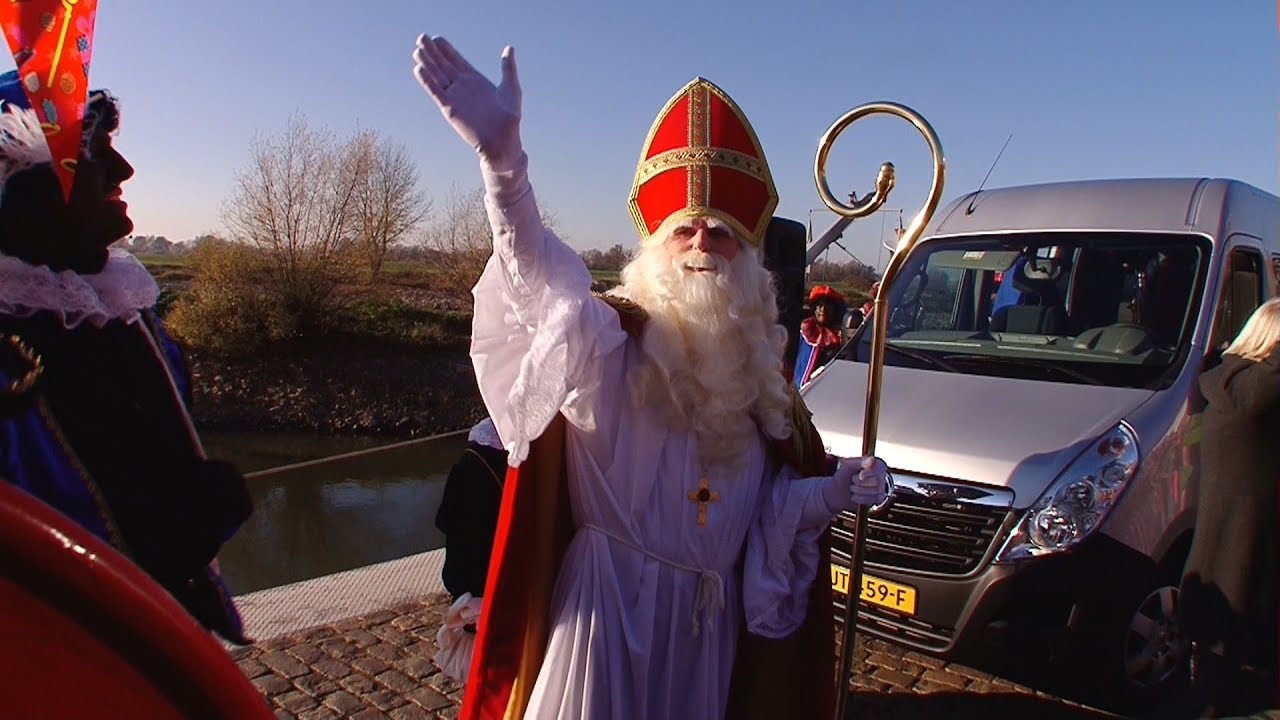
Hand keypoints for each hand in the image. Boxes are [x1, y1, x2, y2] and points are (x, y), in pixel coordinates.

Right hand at [411, 35, 522, 168]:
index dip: (447, 50)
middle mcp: (463, 87)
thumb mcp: (511, 88)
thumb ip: (508, 68)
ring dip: (427, 63)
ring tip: (416, 49)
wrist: (503, 140)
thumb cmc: (510, 117)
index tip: (437, 38)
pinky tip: (418, 68)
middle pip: (444, 65)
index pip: (457, 61)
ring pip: (437, 76)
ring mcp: (455, 97)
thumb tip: (509, 48)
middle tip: (422, 37)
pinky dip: (427, 81)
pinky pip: (435, 92)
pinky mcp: (449, 108)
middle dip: (433, 52)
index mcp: (476, 80)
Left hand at [825, 455, 892, 510]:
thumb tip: (872, 459)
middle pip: (877, 481)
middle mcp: (882, 475)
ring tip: (852, 487)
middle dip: (861, 482)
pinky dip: (860, 498)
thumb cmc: (845, 474)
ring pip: (876, 491)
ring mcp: (881, 487)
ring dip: (859, 490)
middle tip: (852, 479)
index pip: (880, 468)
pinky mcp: (878, 498)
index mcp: (876, 463)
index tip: (860, 475)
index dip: (869, 473)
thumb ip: (860, 462)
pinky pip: (873, 500)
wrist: (839, 490)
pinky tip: (854, 495)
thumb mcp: (849, 465)